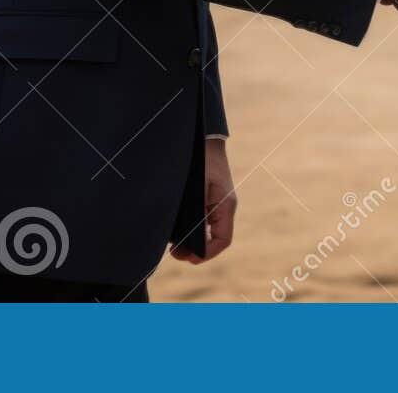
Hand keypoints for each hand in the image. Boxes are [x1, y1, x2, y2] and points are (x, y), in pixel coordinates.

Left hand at [170, 137, 236, 263]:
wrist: (203, 138)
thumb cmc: (202, 160)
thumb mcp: (198, 186)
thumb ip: (195, 211)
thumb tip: (184, 236)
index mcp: (225, 206)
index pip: (222, 240)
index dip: (206, 254)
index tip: (189, 259)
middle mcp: (223, 208)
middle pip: (213, 239)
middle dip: (194, 251)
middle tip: (174, 253)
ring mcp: (215, 204)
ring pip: (206, 231)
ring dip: (191, 240)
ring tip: (172, 244)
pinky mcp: (207, 199)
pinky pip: (201, 220)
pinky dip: (190, 228)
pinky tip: (175, 229)